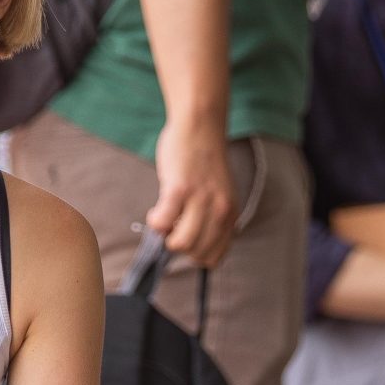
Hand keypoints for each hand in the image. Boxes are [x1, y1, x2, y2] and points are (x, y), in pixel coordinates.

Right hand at [148, 114, 237, 267]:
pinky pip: (162, 223)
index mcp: (230, 214)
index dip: (195, 254)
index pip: (215, 257)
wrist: (200, 126)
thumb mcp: (219, 194)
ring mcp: (200, 200)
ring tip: (164, 219)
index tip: (185, 239)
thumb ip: (211, 218)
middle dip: (178, 246)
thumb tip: (190, 245)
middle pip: (197, 254)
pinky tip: (156, 210)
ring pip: (181, 244)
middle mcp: (220, 210)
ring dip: (166, 237)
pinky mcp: (179, 189)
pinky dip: (154, 222)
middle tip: (172, 227)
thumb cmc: (204, 161)